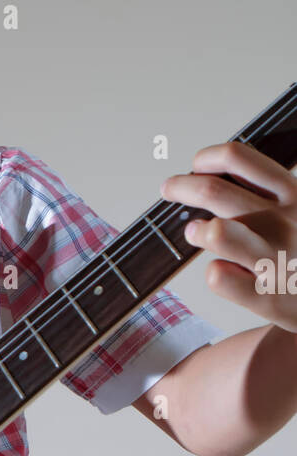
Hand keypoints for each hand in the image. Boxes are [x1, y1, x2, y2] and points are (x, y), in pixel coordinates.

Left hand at [160, 141, 296, 333]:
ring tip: (194, 231)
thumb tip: (218, 170)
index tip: (196, 166)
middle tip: (170, 189)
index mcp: (293, 194)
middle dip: (181, 187)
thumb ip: (268, 191)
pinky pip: (219, 277)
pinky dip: (214, 271)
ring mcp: (273, 259)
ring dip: (197, 230)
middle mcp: (282, 222)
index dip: (206, 158)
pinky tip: (222, 271)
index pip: (237, 158)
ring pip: (217, 233)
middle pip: (212, 191)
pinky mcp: (265, 297)